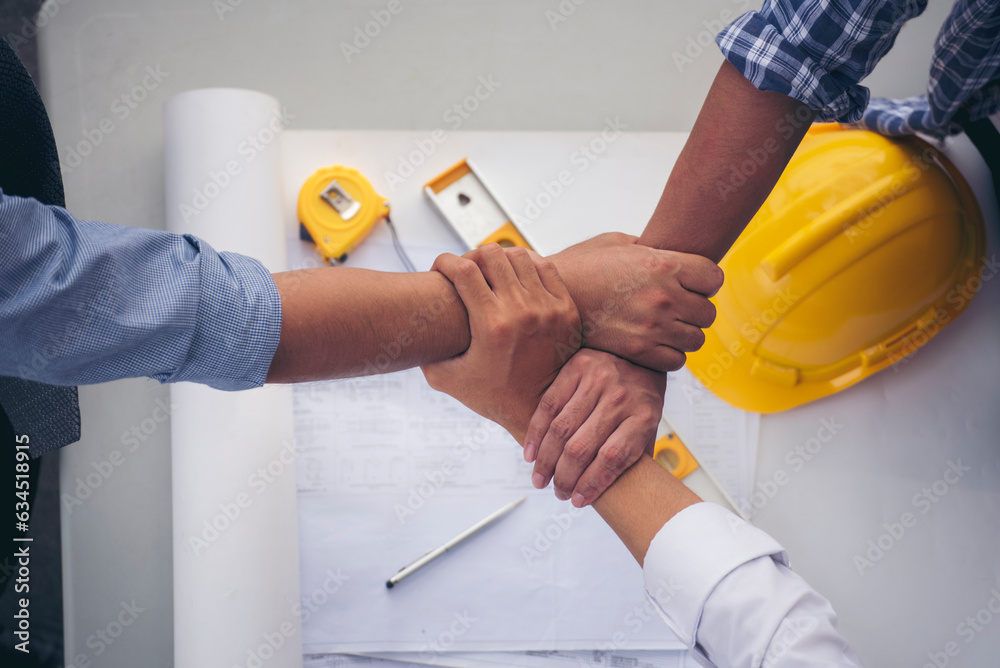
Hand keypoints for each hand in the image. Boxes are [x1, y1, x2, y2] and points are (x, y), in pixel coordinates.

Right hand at [421, 245, 580, 441]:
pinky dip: (526, 265)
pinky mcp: (566, 309)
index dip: (444, 262)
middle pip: (491, 256)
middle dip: (470, 257)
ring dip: (498, 260)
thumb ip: (423, 353)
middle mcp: (523, 312)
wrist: (541, 409)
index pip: (463, 270)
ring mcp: (548, 308)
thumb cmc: (493, 395)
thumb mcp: (446, 379)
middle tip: (464, 271)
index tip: (439, 268)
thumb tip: (406, 329)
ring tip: (489, 274)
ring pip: (519, 257)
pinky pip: (545, 267)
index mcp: (492, 326)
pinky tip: (514, 277)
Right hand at [523, 349, 664, 506]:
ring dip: (546, 461)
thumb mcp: (649, 427)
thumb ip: (635, 456)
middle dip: (564, 477)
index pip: (612, 458)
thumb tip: (624, 496)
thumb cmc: (642, 398)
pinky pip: (548, 405)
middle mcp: (620, 397)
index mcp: (643, 416)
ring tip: (540, 479)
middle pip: (582, 447)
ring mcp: (597, 380)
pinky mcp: (577, 368)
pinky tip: (531, 453)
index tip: (577, 501)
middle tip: (557, 493)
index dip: (592, 484)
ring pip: (561, 430)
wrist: (640, 355)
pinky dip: (535, 433)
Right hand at [549, 233, 722, 371]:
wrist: (549, 296)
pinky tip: (655, 342)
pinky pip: (675, 360)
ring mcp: (652, 326)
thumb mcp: (617, 242)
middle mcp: (663, 297)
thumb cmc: (581, 266)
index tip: (693, 284)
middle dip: (696, 309)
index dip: (705, 281)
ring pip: (695, 339)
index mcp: (663, 264)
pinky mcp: (638, 350)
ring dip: (684, 334)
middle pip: (709, 312)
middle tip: (678, 307)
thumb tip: (669, 249)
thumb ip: (650, 247)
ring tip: (665, 326)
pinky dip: (669, 354)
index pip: (714, 278)